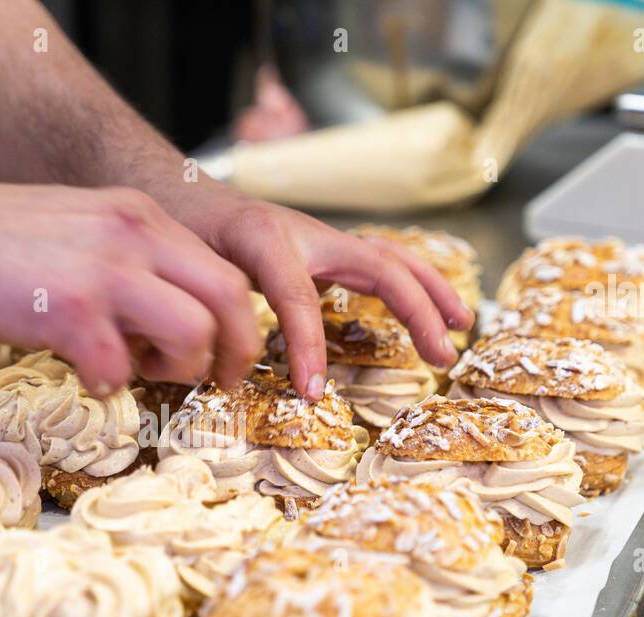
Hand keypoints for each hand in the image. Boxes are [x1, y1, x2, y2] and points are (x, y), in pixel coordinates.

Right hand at [0, 180, 259, 394]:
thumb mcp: (82, 227)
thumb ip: (131, 261)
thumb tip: (160, 320)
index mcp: (141, 216)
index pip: (224, 269)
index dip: (236, 320)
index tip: (225, 351)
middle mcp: (135, 235)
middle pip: (230, 296)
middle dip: (236, 349)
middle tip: (218, 379)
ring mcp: (106, 271)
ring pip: (195, 332)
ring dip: (180, 367)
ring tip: (142, 370)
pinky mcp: (71, 310)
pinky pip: (121, 368)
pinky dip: (109, 385)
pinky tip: (86, 375)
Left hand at [157, 181, 473, 398]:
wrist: (182, 194)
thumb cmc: (181, 237)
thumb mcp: (185, 276)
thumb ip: (205, 317)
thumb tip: (221, 373)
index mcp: (265, 238)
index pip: (297, 298)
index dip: (308, 349)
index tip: (313, 395)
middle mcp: (306, 233)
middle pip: (380, 266)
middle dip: (416, 312)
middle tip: (441, 358)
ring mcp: (323, 237)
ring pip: (392, 258)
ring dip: (432, 292)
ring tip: (462, 326)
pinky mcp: (328, 248)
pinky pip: (382, 262)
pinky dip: (414, 284)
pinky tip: (432, 309)